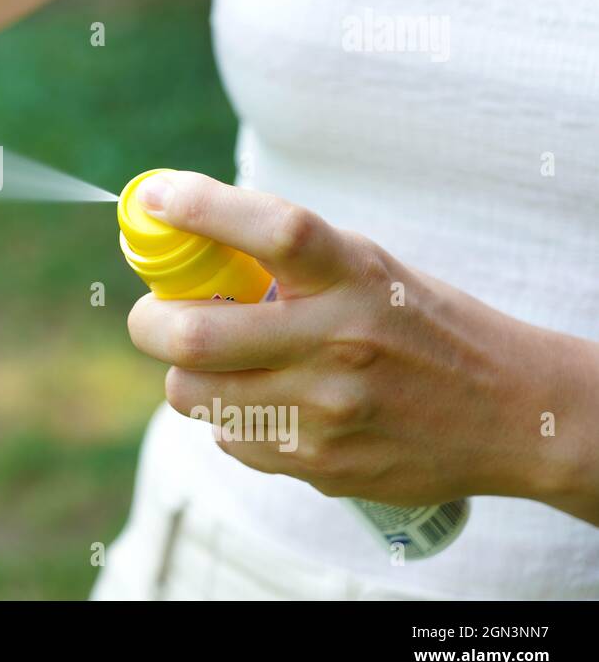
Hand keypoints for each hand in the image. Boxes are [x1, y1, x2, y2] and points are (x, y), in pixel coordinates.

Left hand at [125, 170, 598, 521]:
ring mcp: (328, 411)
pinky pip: (229, 437)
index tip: (155, 198)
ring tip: (220, 362)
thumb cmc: (420, 327)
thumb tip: (183, 238)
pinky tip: (271, 403)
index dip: (204, 209)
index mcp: (355, 277)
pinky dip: (230, 417)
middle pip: (197, 335)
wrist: (510, 415)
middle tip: (152, 315)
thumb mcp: (368, 270)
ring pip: (193, 394)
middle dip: (150, 322)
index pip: (274, 231)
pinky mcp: (320, 464)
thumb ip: (286, 259)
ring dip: (186, 374)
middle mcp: (340, 342)